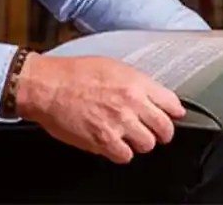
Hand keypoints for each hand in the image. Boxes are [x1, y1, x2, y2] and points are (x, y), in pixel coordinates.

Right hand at [14, 52, 185, 163]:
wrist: (48, 86)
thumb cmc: (73, 73)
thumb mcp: (113, 66)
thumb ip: (136, 82)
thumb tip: (153, 96)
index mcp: (136, 83)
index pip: (172, 104)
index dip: (174, 113)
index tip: (173, 116)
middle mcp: (131, 103)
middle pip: (165, 129)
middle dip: (162, 132)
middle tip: (154, 132)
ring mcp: (118, 124)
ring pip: (147, 145)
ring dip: (140, 142)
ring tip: (129, 136)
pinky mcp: (103, 141)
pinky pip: (125, 156)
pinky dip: (121, 153)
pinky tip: (114, 143)